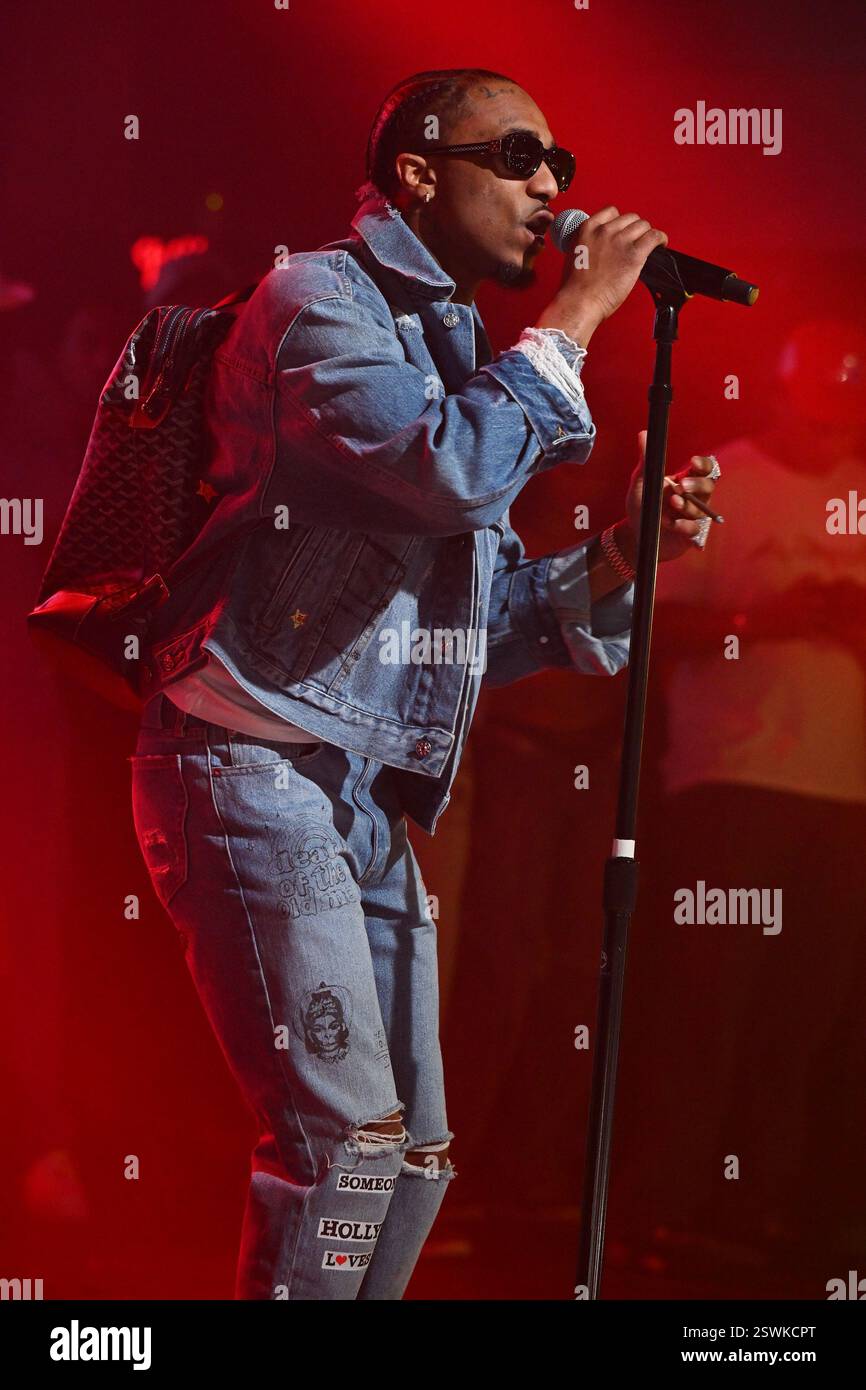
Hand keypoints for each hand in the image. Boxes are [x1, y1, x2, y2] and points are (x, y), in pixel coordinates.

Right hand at [536, 208, 668, 345]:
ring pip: (643, 226)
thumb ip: (588, 243)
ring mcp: (620, 241)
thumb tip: (600, 246)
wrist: (579, 302)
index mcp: (588, 228)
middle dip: (634, 229)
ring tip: (648, 245)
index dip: (619, 221)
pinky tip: (661, 245)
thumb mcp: (574, 254)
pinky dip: (660, 239)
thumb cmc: (575, 287)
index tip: (622, 231)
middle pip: (630, 218)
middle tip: (636, 242)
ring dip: (646, 235)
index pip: (611, 212)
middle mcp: (604, 230)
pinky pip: (654, 237)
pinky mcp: (634, 254)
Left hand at [624, 430, 719, 561]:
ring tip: (672, 501)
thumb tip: (643, 434)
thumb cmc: (642, 506)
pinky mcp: (689, 534)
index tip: (693, 461)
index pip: (704, 469)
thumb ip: (646, 461)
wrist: (634, 534)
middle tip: (682, 485)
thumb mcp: (641, 482)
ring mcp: (693, 516)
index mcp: (686, 480)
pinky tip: (670, 523)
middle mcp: (693, 497)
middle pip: (709, 487)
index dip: (703, 464)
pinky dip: (682, 525)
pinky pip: (693, 528)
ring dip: (687, 505)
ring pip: (701, 509)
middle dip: (698, 484)